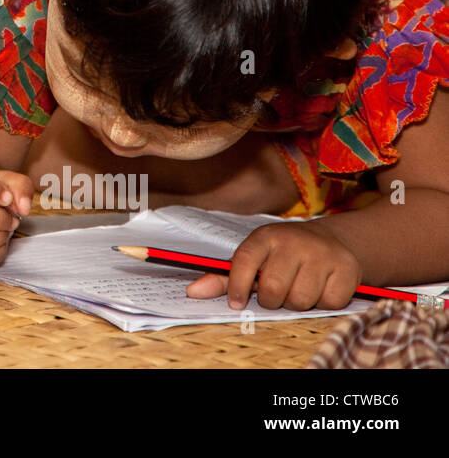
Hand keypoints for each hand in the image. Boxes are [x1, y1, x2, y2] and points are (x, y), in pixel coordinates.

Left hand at [186, 221, 361, 310]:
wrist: (334, 241)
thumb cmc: (283, 255)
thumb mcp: (254, 258)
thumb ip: (223, 277)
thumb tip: (193, 293)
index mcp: (265, 236)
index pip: (243, 261)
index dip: (235, 286)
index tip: (235, 303)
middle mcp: (293, 241)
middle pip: (272, 290)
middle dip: (270, 300)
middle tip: (275, 294)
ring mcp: (322, 253)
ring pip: (299, 300)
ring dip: (296, 303)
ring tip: (298, 288)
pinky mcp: (347, 269)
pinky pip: (328, 304)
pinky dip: (322, 304)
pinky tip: (321, 288)